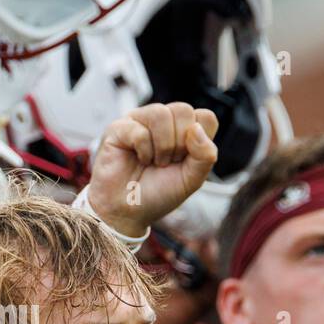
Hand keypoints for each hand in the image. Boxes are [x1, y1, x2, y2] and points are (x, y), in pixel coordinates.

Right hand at [87, 102, 218, 238]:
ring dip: (162, 146)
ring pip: (161, 114)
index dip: (200, 141)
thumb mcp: (192, 179)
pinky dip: (144, 151)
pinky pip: (140, 130)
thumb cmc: (158, 194)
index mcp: (183, 129)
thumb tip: (196, 129)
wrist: (128, 212)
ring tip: (154, 162)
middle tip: (166, 163)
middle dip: (179, 144)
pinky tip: (139, 160)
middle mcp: (162, 121)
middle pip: (184, 110)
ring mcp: (139, 121)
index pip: (205, 117)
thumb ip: (205, 155)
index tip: (185, 161)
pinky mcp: (118, 128)